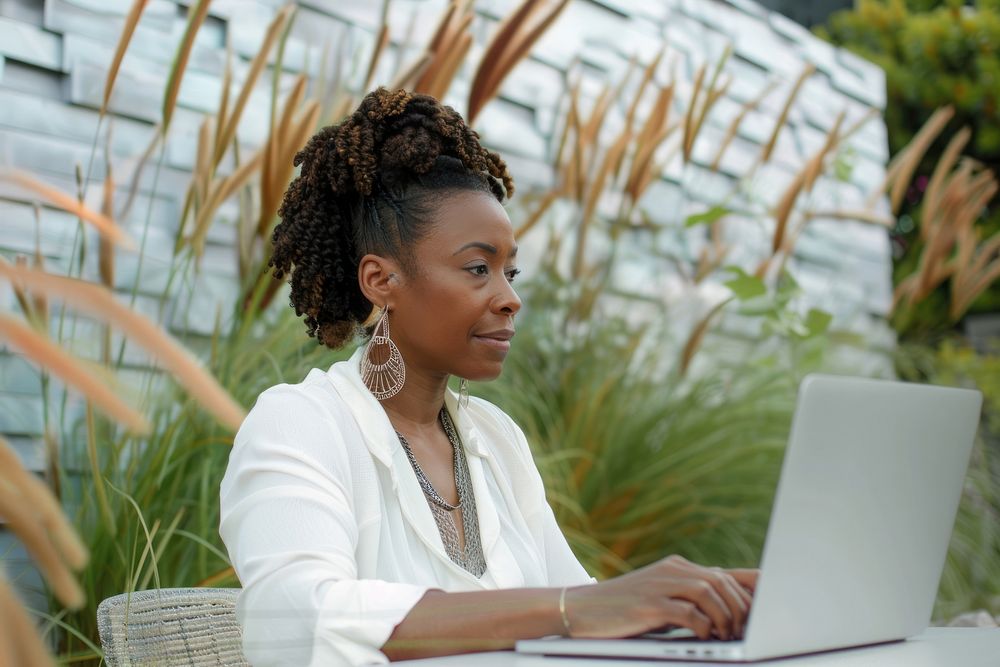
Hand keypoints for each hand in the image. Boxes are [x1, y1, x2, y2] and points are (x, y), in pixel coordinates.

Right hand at [563, 555, 757, 640]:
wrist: (580, 609)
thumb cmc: (624, 611)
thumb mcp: (661, 600)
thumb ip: (689, 600)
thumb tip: (729, 615)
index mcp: (679, 568)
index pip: (728, 572)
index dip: (755, 587)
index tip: (775, 604)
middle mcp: (673, 570)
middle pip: (723, 581)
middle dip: (743, 609)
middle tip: (746, 632)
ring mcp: (660, 584)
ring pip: (710, 592)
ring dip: (726, 617)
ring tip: (727, 636)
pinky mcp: (649, 604)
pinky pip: (689, 612)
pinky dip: (703, 626)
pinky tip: (703, 637)